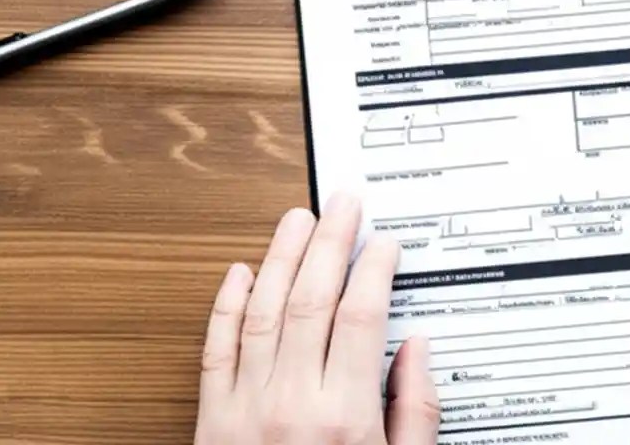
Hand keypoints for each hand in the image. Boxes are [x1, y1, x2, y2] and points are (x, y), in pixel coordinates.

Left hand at [196, 195, 439, 444]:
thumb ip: (415, 413)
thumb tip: (417, 352)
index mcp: (345, 418)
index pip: (361, 317)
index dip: (374, 269)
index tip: (383, 246)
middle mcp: (292, 406)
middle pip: (311, 300)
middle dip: (331, 242)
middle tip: (342, 206)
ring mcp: (246, 411)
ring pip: (263, 313)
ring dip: (282, 258)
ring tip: (297, 222)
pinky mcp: (213, 422)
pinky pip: (216, 350)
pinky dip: (226, 307)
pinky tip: (240, 274)